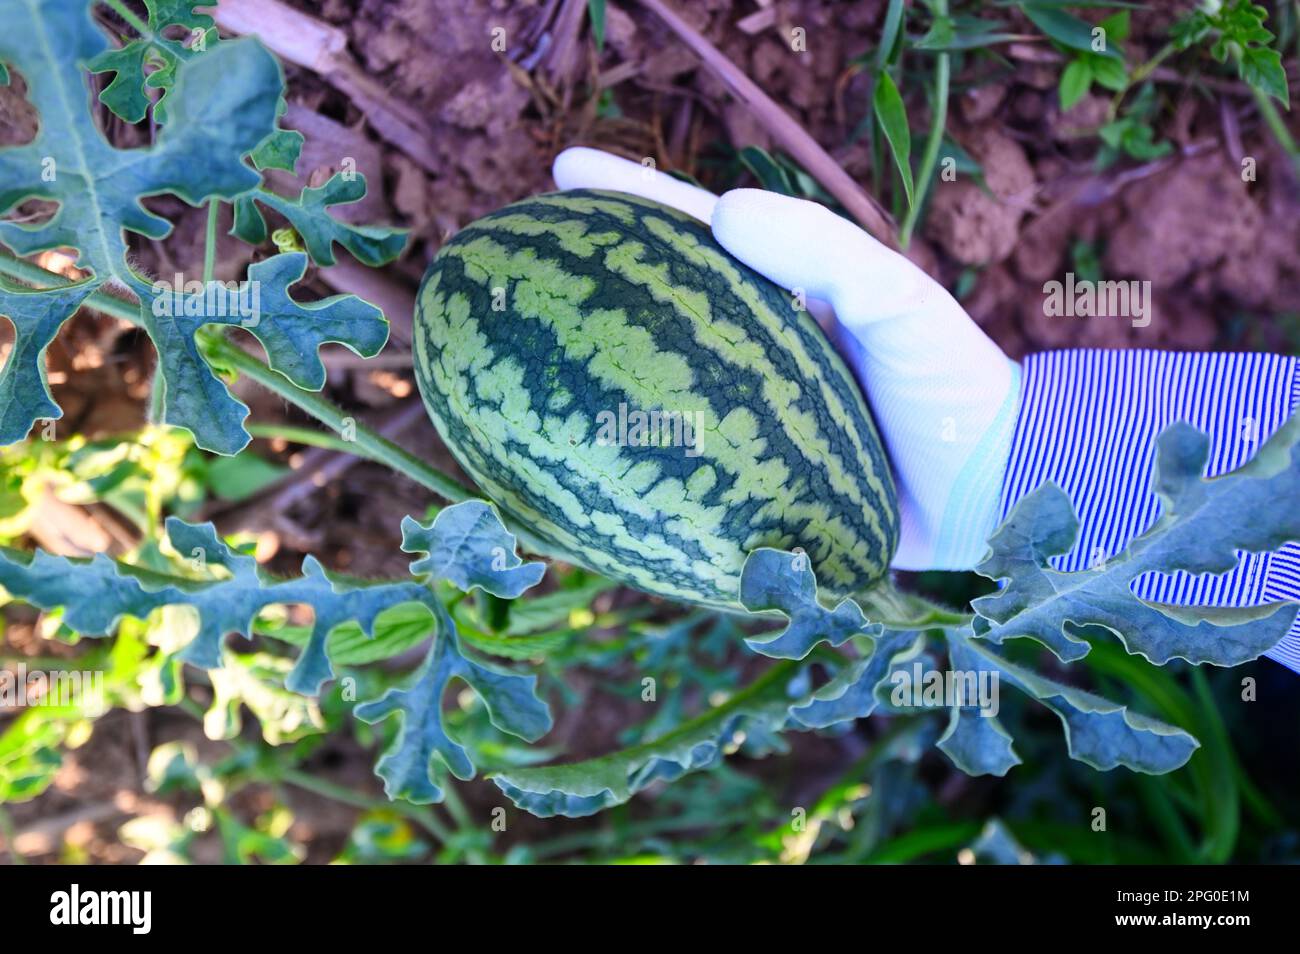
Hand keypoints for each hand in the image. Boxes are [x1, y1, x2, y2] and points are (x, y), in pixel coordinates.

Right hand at [552, 146, 1020, 570]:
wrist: (995, 491)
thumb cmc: (954, 383)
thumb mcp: (899, 299)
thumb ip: (824, 250)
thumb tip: (725, 210)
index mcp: (784, 297)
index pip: (692, 238)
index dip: (628, 204)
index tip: (561, 177)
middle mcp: (755, 356)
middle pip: (656, 309)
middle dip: (590, 284)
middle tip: (516, 263)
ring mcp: (747, 423)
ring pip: (654, 392)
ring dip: (593, 376)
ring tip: (520, 362)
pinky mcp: (749, 489)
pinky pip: (678, 471)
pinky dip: (630, 463)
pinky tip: (577, 467)